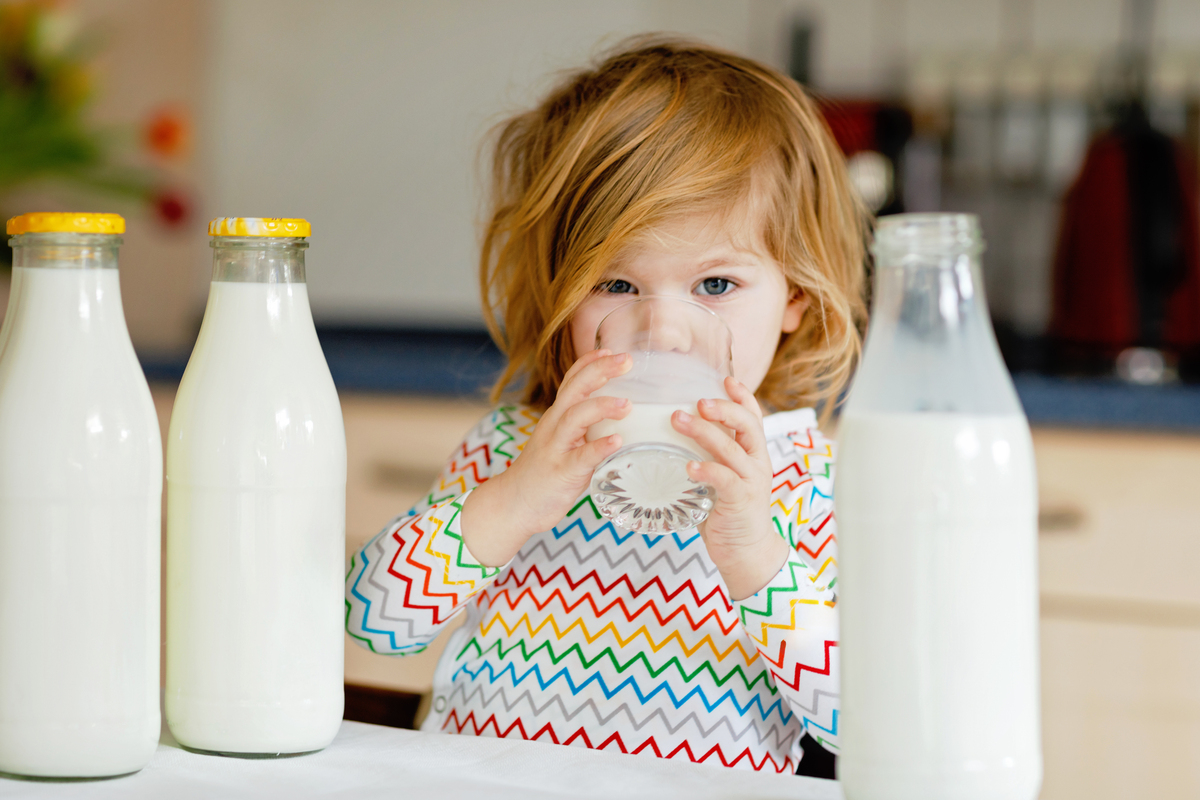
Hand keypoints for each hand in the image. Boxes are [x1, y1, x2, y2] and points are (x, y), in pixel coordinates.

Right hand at [460, 350, 631, 566]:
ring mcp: (556, 448)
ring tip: (627, 405)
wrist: (514, 503)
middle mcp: (554, 425)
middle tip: (627, 360)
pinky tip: (618, 441)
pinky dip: (599, 447)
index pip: (572, 380)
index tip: (611, 349)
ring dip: (602, 407)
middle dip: (600, 371)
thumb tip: (619, 415)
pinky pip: (581, 457)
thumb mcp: (562, 440)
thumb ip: (584, 426)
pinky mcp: (561, 472)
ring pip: (575, 417)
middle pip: (575, 389)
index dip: (590, 362)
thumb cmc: (545, 471)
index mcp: (557, 416)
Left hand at [671, 376, 789, 600]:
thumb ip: (709, 458)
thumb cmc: (727, 512)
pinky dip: (707, 470)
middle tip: (698, 401)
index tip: (725, 378)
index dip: (742, 396)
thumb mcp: (722, 478)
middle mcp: (757, 463)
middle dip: (723, 409)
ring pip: (731, 448)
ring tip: (678, 420)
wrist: (747, 552)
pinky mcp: (741, 501)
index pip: (753, 417)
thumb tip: (671, 436)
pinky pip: (725, 480)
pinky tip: (689, 466)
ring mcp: (752, 482)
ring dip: (704, 432)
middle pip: (747, 425)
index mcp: (754, 454)